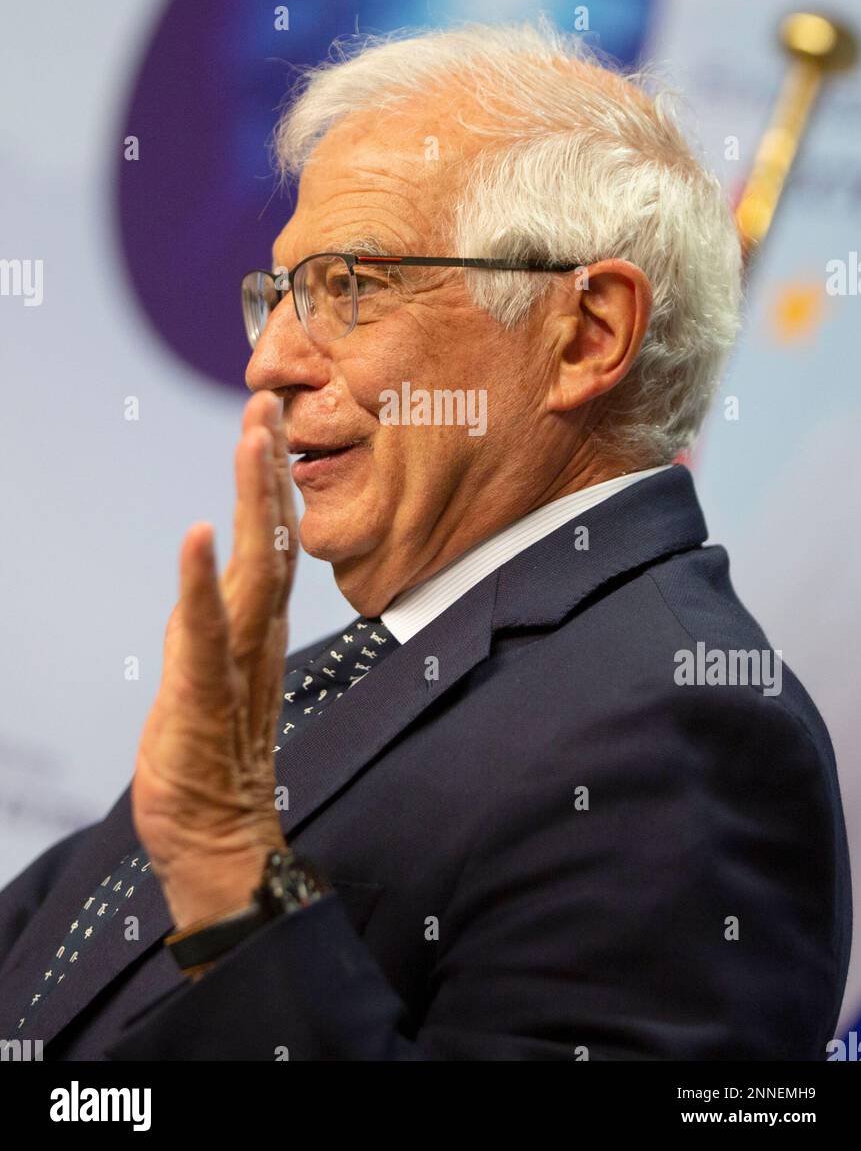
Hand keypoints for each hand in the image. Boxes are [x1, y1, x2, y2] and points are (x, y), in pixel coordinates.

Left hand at [131, 391, 297, 929]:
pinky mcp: (205, 692)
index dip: (270, 481)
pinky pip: (206, 629)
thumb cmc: (215, 765)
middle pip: (273, 537)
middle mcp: (259, 635)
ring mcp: (237, 661)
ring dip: (253, 498)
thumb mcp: (211, 679)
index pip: (274, 541)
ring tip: (253, 440)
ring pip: (254, 566)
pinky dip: (202, 579)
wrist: (221, 842)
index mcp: (261, 630)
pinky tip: (200, 534)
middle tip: (267, 405)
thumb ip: (214, 628)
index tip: (268, 424)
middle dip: (268, 467)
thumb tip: (207, 588)